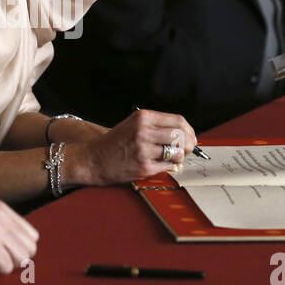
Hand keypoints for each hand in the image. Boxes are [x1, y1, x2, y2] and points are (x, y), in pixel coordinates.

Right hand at [69, 108, 197, 185]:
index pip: (178, 120)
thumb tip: (185, 134)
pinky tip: (164, 164)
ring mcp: (143, 150)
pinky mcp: (143, 167)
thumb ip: (157, 126)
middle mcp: (143, 131)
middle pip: (181, 135)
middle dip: (188, 144)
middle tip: (187, 149)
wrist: (94, 159)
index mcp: (143, 117)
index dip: (189, 130)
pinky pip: (168, 166)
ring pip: (177, 152)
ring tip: (174, 157)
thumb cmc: (115, 142)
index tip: (191, 137)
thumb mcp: (134, 124)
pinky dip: (170, 166)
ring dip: (180, 156)